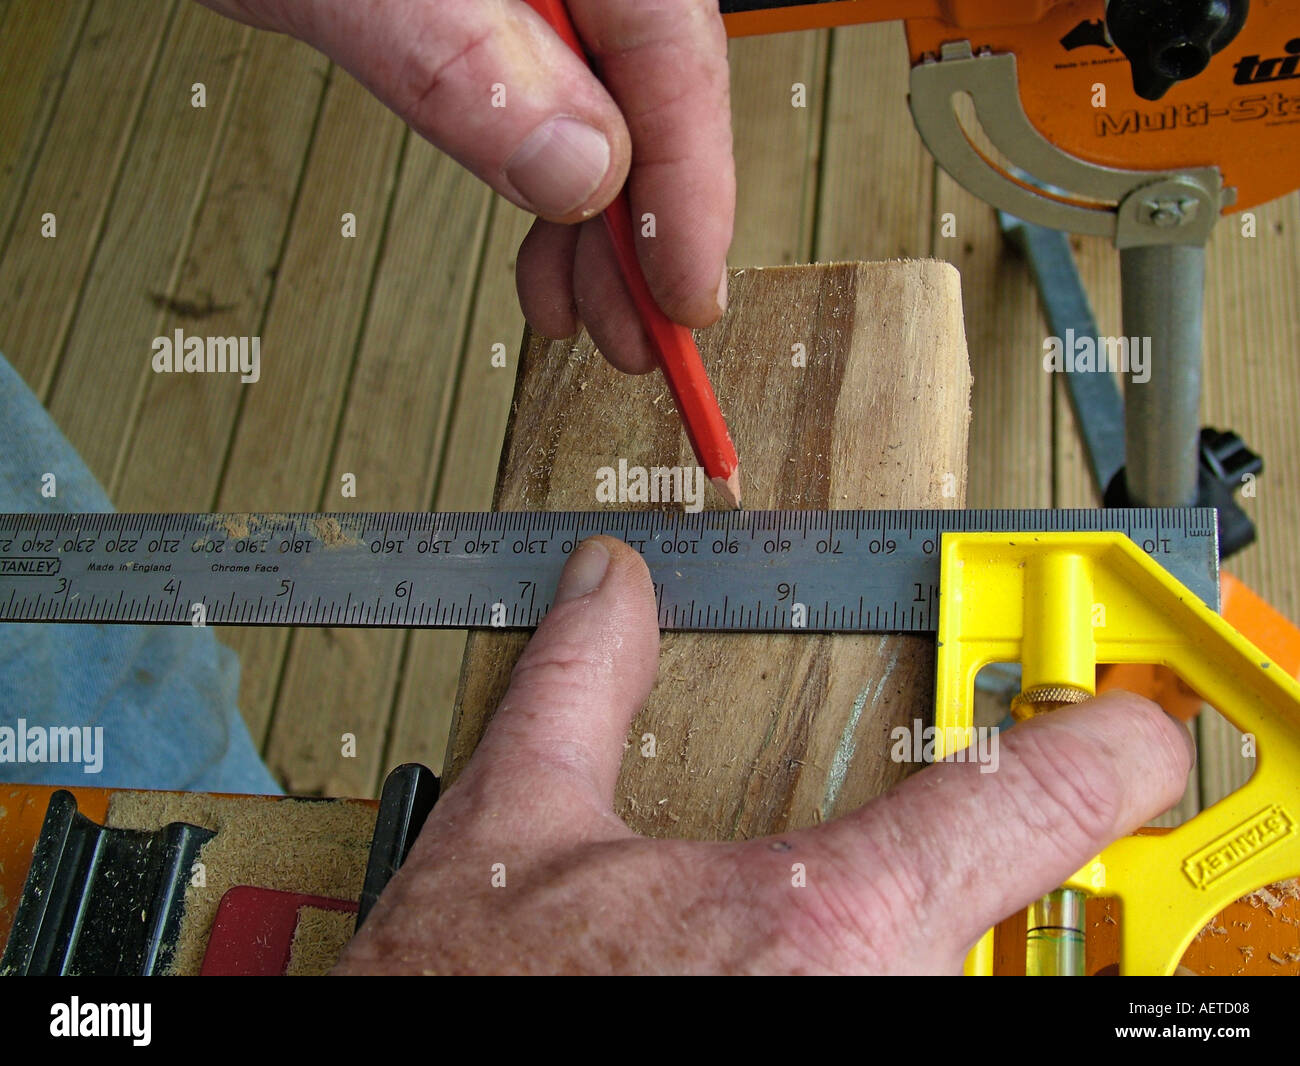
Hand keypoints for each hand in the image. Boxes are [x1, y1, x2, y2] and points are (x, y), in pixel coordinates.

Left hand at [199, 0, 734, 371]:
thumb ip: (461, 61)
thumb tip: (576, 167)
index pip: (670, 54)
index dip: (690, 194)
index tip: (687, 299)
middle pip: (647, 95)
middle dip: (642, 232)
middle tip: (637, 338)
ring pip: (604, 111)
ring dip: (595, 228)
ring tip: (579, 313)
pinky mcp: (494, 11)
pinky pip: (549, 103)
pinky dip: (547, 185)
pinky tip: (544, 246)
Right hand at [334, 536, 1192, 974]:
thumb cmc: (471, 998)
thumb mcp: (514, 821)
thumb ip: (585, 687)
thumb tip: (609, 589)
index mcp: (818, 923)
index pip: (1023, 807)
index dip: (1100, 750)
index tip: (1129, 729)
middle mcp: (874, 1009)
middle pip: (1007, 917)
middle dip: (963, 869)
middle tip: (936, 826)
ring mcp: (872, 1056)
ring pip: (960, 979)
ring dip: (922, 935)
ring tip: (806, 926)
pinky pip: (916, 1010)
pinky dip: (889, 974)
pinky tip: (798, 966)